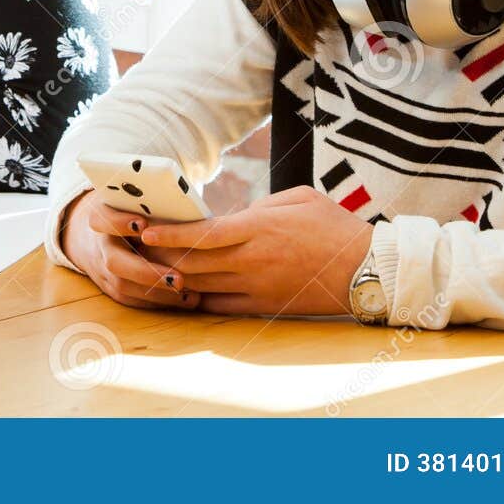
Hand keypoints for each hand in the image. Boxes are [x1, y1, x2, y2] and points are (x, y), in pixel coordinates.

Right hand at [60, 191, 202, 310]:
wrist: (94, 235)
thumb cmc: (126, 211)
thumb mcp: (131, 201)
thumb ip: (151, 204)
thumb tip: (188, 212)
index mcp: (101, 216)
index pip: (102, 219)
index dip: (119, 223)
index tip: (142, 225)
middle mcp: (99, 245)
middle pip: (114, 261)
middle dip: (147, 272)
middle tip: (178, 279)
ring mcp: (102, 269)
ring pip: (124, 286)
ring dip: (158, 292)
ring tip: (188, 293)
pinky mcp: (111, 288)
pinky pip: (132, 299)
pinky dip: (158, 301)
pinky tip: (185, 298)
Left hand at [133, 185, 375, 317]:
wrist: (367, 269)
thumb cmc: (335, 226)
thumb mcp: (298, 198)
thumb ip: (261, 205)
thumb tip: (234, 216)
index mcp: (259, 227)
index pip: (203, 233)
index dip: (171, 233)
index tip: (146, 229)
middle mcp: (252, 259)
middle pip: (194, 261)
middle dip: (161, 256)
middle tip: (135, 249)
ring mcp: (257, 286)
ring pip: (203, 285)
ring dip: (174, 279)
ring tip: (149, 269)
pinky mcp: (264, 306)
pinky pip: (221, 306)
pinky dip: (198, 300)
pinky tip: (182, 294)